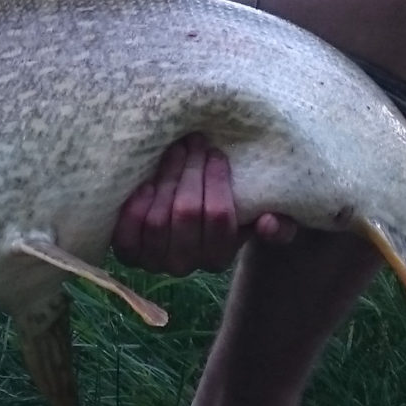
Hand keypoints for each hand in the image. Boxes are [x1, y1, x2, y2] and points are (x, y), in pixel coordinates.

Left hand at [111, 133, 296, 275]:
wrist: (180, 221)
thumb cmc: (222, 211)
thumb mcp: (254, 216)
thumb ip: (277, 225)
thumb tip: (270, 223)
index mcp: (217, 257)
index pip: (220, 218)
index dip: (217, 180)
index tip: (216, 152)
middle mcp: (184, 264)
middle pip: (186, 214)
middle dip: (191, 170)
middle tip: (193, 141)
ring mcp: (153, 260)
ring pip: (158, 219)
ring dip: (165, 178)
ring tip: (174, 150)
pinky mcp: (127, 253)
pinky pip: (128, 234)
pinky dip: (136, 207)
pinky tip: (145, 182)